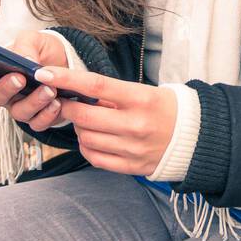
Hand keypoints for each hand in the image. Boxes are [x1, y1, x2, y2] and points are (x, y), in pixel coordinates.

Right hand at [0, 29, 69, 130]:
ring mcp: (20, 106)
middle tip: (19, 79)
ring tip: (49, 90)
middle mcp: (3, 93)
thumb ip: (25, 45)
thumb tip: (25, 60)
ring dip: (33, 102)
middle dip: (6, 88)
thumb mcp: (34, 40)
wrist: (67, 61)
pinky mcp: (38, 117)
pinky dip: (48, 114)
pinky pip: (38, 123)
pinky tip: (57, 102)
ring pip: (18, 112)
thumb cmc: (41, 50)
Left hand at [32, 66, 177, 176]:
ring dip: (79, 128)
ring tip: (88, 121)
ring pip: (86, 137)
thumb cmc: (166, 108)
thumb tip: (76, 91)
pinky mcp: (131, 167)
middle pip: (84, 115)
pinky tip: (93, 138)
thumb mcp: (145, 92)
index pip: (95, 85)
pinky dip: (87, 147)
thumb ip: (112, 94)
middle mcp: (136, 124)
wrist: (196, 138)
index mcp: (141, 99)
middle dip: (66, 107)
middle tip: (63, 101)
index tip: (44, 73)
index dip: (65, 78)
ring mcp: (132, 148)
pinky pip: (95, 158)